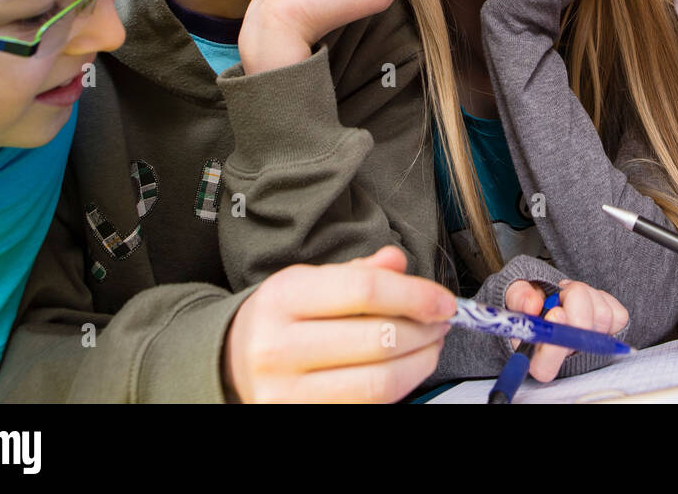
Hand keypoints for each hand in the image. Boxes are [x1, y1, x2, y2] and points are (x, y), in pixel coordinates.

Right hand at [222, 245, 455, 402]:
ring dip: (420, 362)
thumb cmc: (283, 317)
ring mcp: (288, 392)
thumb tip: (399, 262)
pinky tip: (408, 368)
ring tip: (432, 344)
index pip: (366, 291)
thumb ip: (359, 271)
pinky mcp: (301, 416)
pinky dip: (400, 386)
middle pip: (378, 338)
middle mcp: (280, 346)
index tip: (444, 300)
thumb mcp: (310, 280)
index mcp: (284, 296)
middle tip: (443, 321)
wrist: (233, 360)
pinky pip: (369, 405)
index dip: (416, 295)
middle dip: (425, 329)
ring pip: (379, 381)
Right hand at [503, 278, 628, 382]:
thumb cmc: (534, 306)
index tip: (555, 314)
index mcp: (538, 359)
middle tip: (561, 295)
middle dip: (574, 303)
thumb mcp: (516, 297)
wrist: (554, 304)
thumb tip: (533, 305)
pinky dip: (602, 298)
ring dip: (585, 295)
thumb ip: (519, 298)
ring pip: (601, 316)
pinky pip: (617, 313)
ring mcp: (594, 348)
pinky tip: (586, 300)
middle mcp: (568, 359)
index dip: (554, 345)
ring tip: (570, 295)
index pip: (547, 365)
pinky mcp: (615, 334)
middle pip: (582, 334)